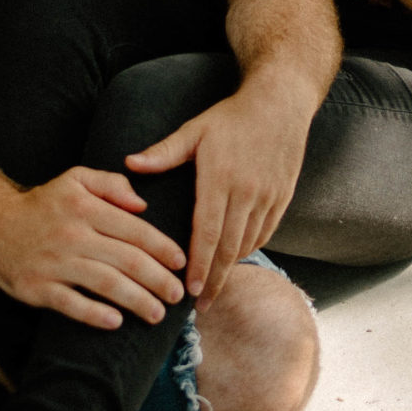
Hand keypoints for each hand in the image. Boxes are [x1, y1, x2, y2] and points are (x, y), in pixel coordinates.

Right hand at [0, 165, 186, 330]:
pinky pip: (71, 305)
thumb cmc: (43, 204)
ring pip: (105, 284)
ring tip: (157, 313)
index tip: (180, 262)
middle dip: (157, 279)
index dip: (161, 247)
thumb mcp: (75, 179)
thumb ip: (111, 183)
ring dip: (136, 301)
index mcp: (85, 208)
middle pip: (125, 260)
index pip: (133, 229)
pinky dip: (95, 315)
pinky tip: (116, 321)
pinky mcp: (38, 289)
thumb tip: (142, 203)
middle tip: (178, 295)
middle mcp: (72, 235)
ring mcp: (55, 264)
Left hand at [125, 83, 309, 308]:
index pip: (208, 232)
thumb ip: (163, 153)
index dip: (198, 265)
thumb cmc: (231, 117)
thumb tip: (129, 165)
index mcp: (220, 178)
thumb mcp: (194, 130)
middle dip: (214, 281)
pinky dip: (249, 249)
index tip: (189, 291)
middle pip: (229, 248)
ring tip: (213, 287)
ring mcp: (268, 197)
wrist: (279, 104)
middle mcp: (246, 192)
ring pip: (247, 243)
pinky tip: (235, 258)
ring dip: (230, 267)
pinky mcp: (282, 197)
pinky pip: (265, 233)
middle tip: (200, 306)